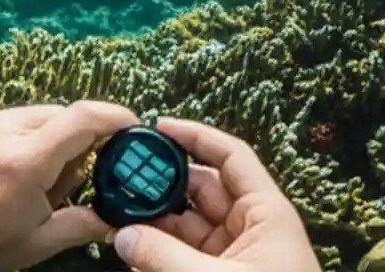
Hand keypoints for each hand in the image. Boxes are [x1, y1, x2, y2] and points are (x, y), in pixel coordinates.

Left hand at [0, 101, 138, 271]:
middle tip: (73, 175)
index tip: (133, 126)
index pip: (84, 118)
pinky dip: (17, 138)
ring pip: (34, 116)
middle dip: (78, 139)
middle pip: (61, 116)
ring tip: (33, 177)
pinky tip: (3, 170)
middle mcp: (2, 130)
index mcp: (25, 163)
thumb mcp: (34, 244)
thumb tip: (117, 218)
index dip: (116, 116)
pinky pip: (5, 120)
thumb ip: (82, 224)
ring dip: (46, 138)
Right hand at [111, 117, 321, 271]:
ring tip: (118, 216)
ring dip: (157, 223)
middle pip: (203, 189)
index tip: (158, 126)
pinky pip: (185, 257)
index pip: (231, 157)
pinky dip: (160, 254)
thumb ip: (164, 257)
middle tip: (123, 178)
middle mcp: (252, 228)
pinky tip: (133, 251)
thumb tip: (123, 234)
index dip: (197, 136)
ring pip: (189, 226)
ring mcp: (236, 257)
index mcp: (266, 213)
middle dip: (165, 184)